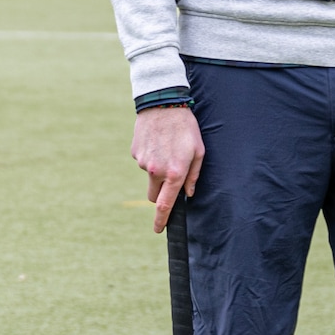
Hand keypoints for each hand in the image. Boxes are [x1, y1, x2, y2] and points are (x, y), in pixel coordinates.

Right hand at [132, 105, 204, 231]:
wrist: (162, 103)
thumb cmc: (186, 127)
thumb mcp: (199, 150)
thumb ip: (194, 175)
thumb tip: (189, 192)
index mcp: (175, 173)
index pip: (165, 204)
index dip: (162, 220)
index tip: (158, 230)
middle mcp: (157, 171)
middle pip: (153, 195)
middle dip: (160, 193)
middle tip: (170, 176)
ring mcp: (143, 162)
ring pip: (150, 175)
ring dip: (157, 168)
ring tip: (167, 146)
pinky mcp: (135, 153)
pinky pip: (143, 161)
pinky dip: (150, 155)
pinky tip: (157, 140)